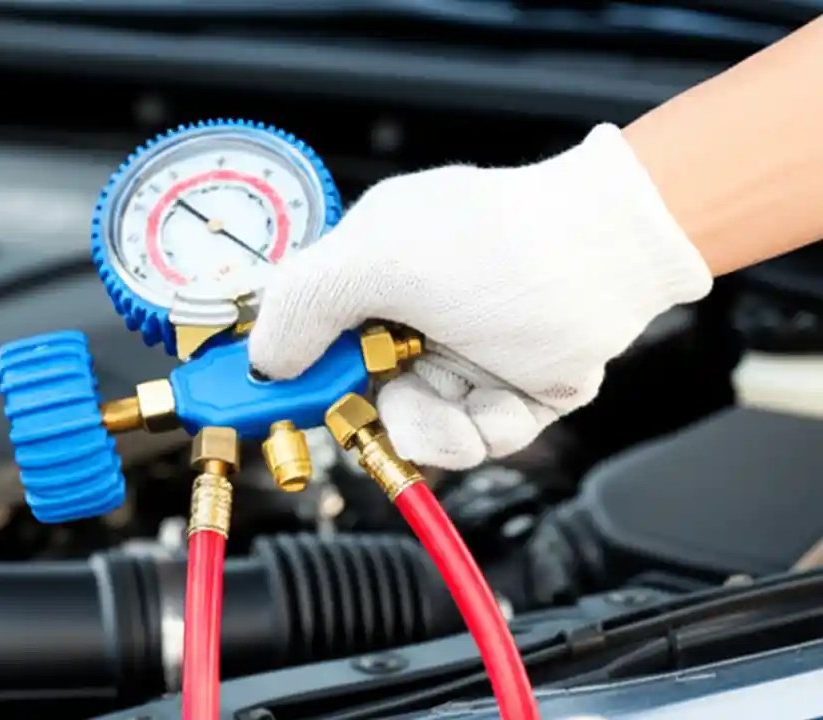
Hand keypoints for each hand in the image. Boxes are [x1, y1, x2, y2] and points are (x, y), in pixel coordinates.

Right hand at [249, 124, 713, 468]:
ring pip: (415, 427)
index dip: (283, 375)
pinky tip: (502, 403)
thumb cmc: (501, 242)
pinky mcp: (505, 391)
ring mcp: (456, 354)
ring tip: (459, 410)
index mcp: (365, 274)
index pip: (300, 333)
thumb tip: (265, 359)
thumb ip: (303, 302)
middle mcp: (406, 317)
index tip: (266, 407)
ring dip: (436, 431)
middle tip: (384, 406)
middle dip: (368, 414)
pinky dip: (487, 430)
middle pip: (354, 396)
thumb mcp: (377, 258)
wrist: (611, 259)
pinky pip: (474, 438)